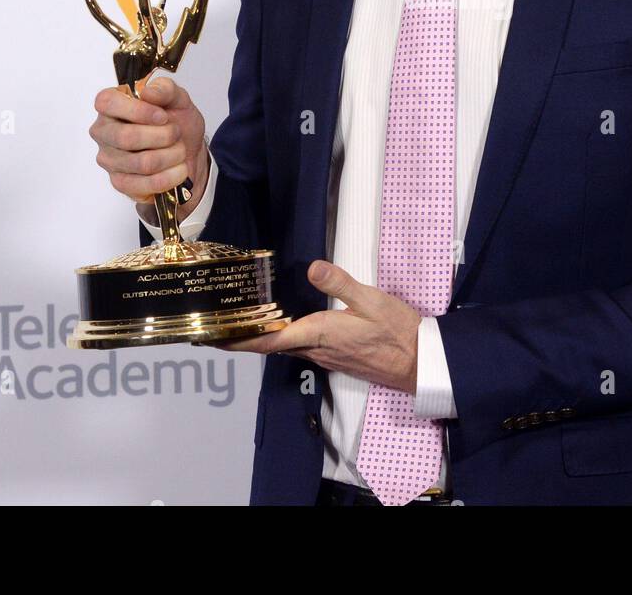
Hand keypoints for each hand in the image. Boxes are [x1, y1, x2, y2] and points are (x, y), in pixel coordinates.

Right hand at [90, 75, 208, 214]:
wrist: (189, 152)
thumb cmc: (177, 123)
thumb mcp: (178, 99)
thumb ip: (165, 89)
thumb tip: (148, 92)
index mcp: (112, 106)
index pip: (107, 103)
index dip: (139, 111)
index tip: (162, 116)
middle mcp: (104, 132)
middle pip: (127, 137)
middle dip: (163, 136)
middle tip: (176, 133)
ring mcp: (109, 159)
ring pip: (142, 162)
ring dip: (171, 156)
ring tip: (179, 150)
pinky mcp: (120, 182)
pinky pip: (146, 184)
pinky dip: (171, 176)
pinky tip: (177, 168)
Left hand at [207, 261, 420, 393]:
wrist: (420, 363)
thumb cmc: (398, 332)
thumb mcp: (373, 300)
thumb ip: (341, 283)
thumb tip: (312, 267)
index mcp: (319, 334)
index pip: (268, 342)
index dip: (238, 340)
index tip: (212, 336)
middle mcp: (316, 350)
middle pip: (269, 347)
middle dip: (241, 337)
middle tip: (215, 325)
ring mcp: (325, 357)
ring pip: (284, 348)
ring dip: (259, 339)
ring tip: (241, 322)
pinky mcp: (335, 358)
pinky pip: (299, 349)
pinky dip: (281, 340)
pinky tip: (281, 327)